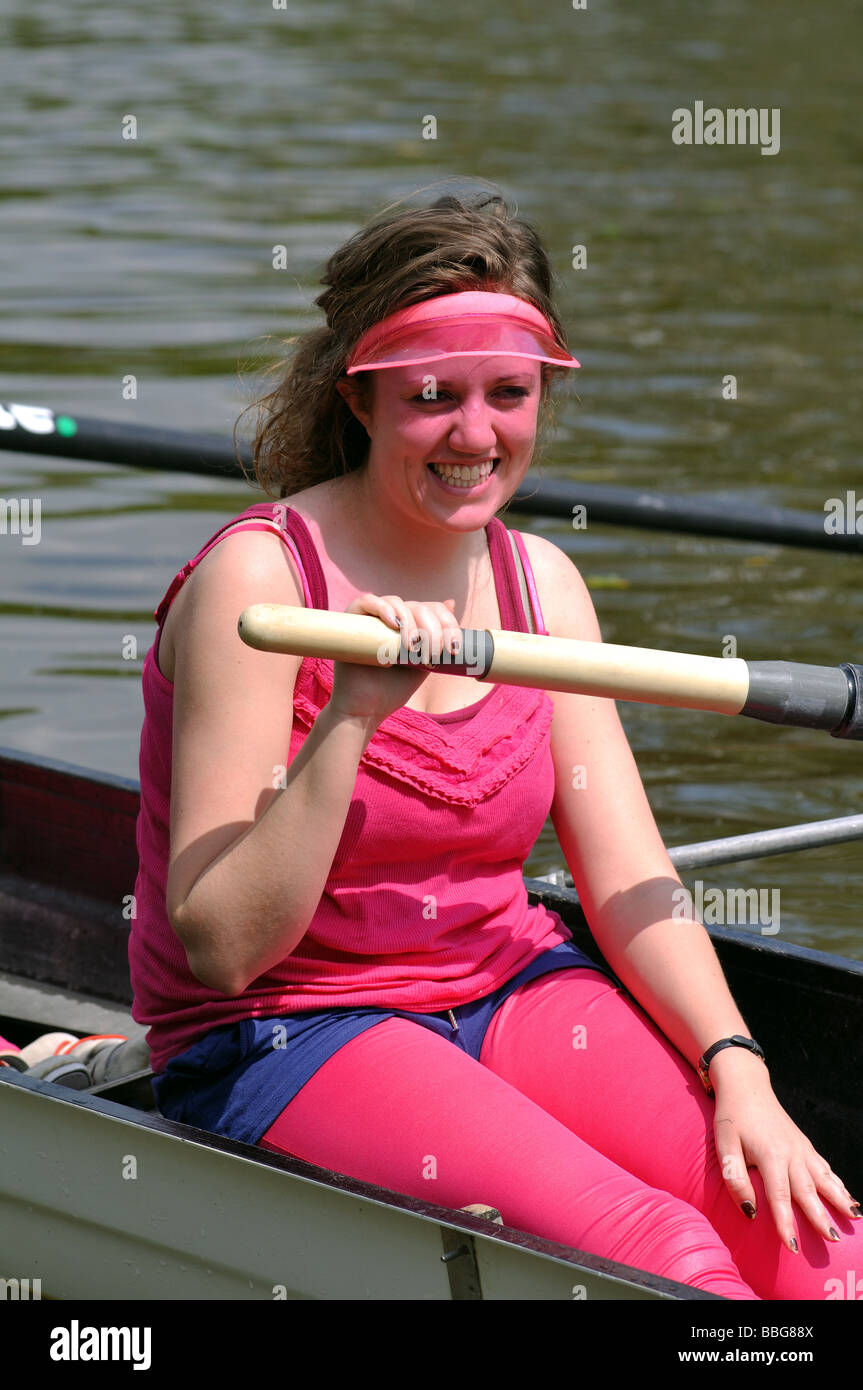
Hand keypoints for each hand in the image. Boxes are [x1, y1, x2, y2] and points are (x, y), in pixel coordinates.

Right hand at [329, 593, 461, 724]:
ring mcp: (371, 618)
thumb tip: (451, 603)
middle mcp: (390, 617)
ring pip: (397, 603)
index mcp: (408, 625)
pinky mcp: (351, 621)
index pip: (432, 610)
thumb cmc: (391, 690)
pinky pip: (366, 602)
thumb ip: (437, 640)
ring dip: (410, 623)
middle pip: (418, 606)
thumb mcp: (423, 664)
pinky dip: (382, 607)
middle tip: (432, 655)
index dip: (447, 624)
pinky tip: (393, 623)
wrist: (364, 710)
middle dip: (432, 630)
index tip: (453, 649)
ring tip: (411, 648)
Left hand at [711, 1054, 860, 1251]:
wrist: (746, 1085)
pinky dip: (838, 1183)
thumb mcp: (723, 1145)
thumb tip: (749, 1211)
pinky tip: (848, 1197)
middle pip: (808, 1191)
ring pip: (824, 1179)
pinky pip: (825, 1168)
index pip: (780, 1196)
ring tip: (854, 1218)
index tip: (792, 1246)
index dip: (786, 1223)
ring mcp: (801, 1148)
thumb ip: (734, 1178)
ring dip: (839, 1199)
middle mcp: (791, 1153)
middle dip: (820, 1217)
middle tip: (832, 1240)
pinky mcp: (805, 1145)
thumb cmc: (732, 1117)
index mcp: (770, 1155)